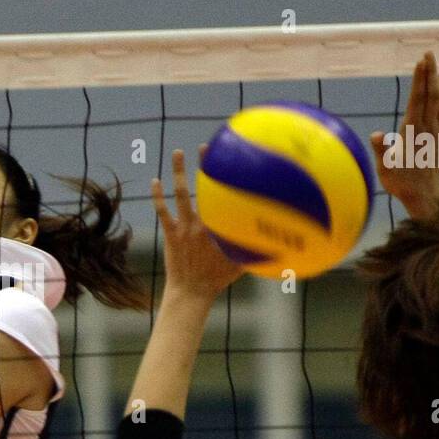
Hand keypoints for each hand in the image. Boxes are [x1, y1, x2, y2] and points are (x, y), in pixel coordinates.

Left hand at [152, 148, 243, 300]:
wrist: (192, 292)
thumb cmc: (218, 280)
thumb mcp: (242, 263)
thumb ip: (258, 250)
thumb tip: (284, 246)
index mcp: (221, 228)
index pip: (226, 198)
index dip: (231, 179)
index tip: (235, 160)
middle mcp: (203, 224)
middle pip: (205, 189)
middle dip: (206, 166)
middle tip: (205, 146)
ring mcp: (185, 228)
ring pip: (181, 195)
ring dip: (179, 172)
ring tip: (178, 152)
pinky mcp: (170, 234)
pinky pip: (163, 212)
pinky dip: (158, 196)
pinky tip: (154, 181)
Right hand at [370, 51, 438, 220]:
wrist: (424, 197)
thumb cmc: (400, 182)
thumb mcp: (385, 169)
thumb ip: (382, 150)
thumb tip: (376, 135)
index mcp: (413, 132)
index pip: (418, 101)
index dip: (420, 81)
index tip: (421, 62)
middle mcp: (430, 128)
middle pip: (432, 94)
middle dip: (431, 72)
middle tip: (430, 51)